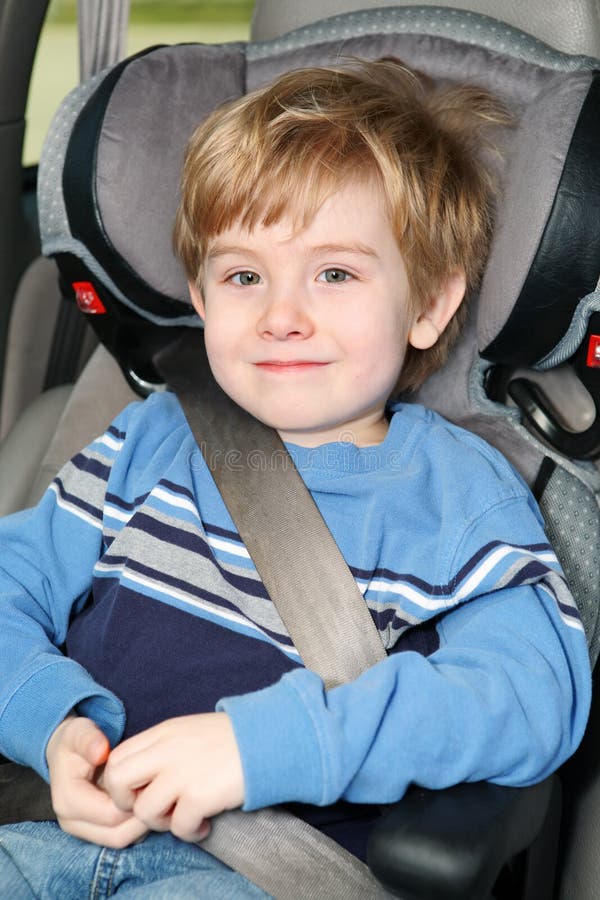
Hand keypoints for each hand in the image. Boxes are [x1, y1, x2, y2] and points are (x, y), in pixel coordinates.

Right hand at [46, 715, 148, 847]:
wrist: (67, 751)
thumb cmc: (76, 740)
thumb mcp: (80, 732)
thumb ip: (89, 739)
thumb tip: (101, 751)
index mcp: (68, 800)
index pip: (110, 815)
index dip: (134, 801)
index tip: (150, 781)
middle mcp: (72, 822)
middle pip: (116, 835)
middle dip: (142, 817)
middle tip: (160, 792)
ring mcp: (82, 830)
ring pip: (120, 840)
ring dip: (142, 824)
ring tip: (154, 796)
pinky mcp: (93, 832)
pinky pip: (120, 837)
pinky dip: (136, 825)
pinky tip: (145, 801)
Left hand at [103, 712, 244, 841]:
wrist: (269, 739)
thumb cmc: (232, 739)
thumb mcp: (189, 732)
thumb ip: (162, 749)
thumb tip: (142, 779)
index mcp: (163, 733)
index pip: (116, 758)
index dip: (119, 783)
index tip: (140, 792)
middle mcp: (166, 750)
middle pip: (117, 781)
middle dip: (128, 803)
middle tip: (154, 808)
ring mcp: (182, 772)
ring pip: (144, 810)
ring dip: (161, 823)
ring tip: (184, 817)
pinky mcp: (200, 795)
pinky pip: (178, 827)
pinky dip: (190, 832)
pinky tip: (205, 824)